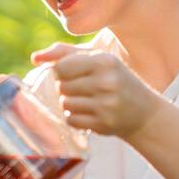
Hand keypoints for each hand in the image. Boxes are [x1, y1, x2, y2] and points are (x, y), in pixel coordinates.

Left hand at [30, 43, 164, 139]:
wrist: (144, 113)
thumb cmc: (115, 81)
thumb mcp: (98, 60)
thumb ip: (65, 54)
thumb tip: (35, 58)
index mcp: (105, 61)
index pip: (62, 67)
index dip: (61, 72)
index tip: (72, 75)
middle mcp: (106, 82)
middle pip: (62, 86)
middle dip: (66, 89)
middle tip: (83, 89)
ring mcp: (105, 105)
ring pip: (65, 104)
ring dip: (70, 104)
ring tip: (87, 101)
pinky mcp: (103, 124)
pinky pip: (71, 120)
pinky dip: (75, 118)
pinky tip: (89, 113)